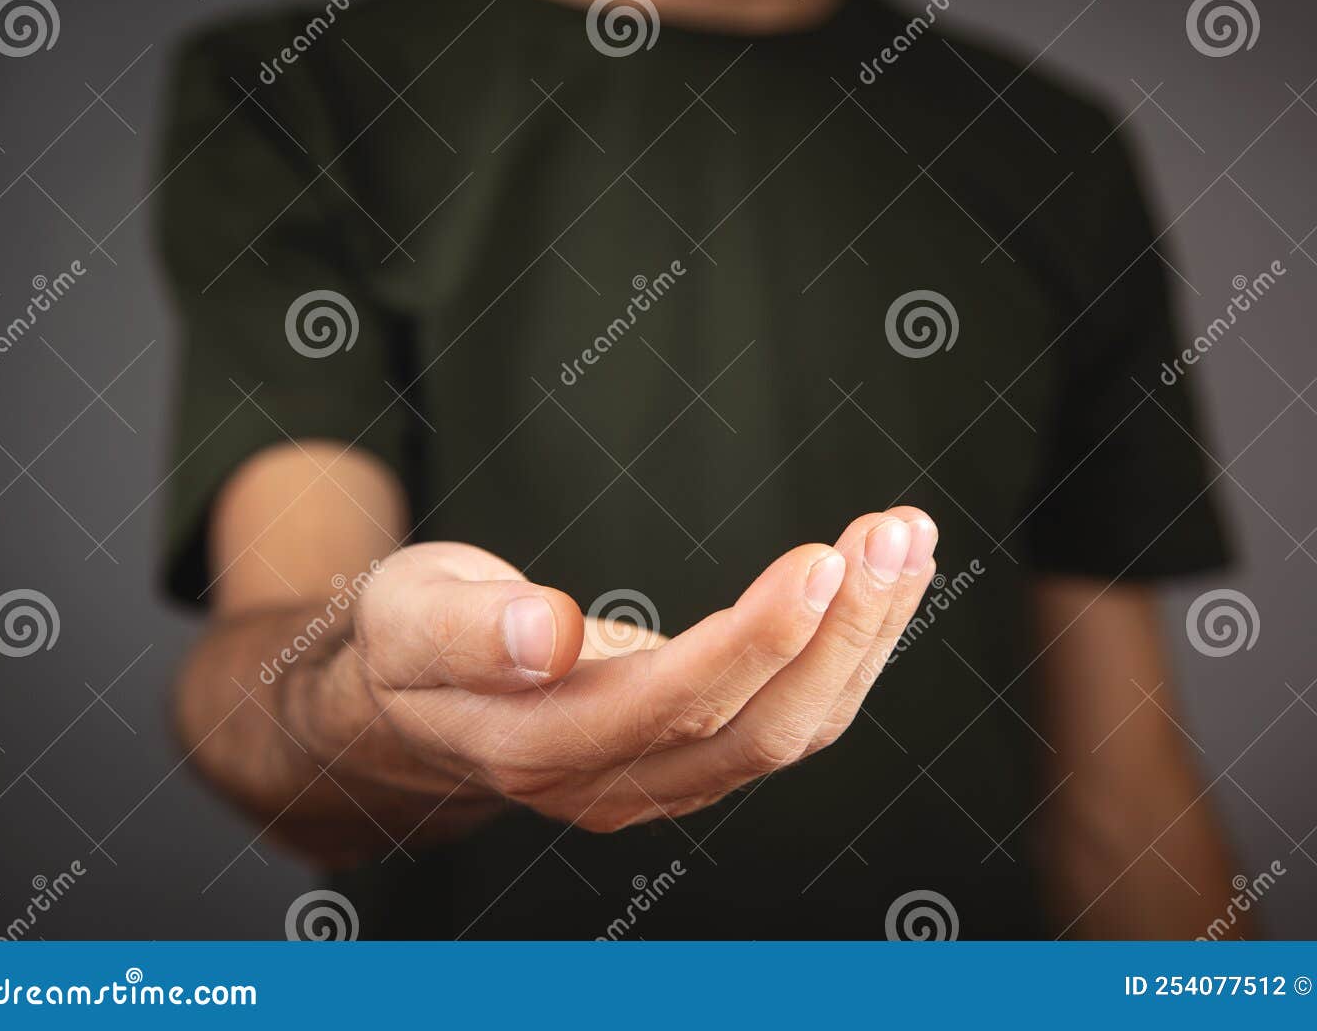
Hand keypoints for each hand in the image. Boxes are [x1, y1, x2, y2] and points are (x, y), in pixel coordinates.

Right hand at [290, 508, 937, 831]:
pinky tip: (881, 586)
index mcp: (542, 747)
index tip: (826, 559)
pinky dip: (847, 652)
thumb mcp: (408, 614)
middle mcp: (617, 783)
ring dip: (864, 638)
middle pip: (760, 730)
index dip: (760, 641)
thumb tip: (548, 634)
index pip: (677, 707)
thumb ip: (470, 632)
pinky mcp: (695, 759)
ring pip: (792, 730)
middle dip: (843, 632)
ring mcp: (663, 782)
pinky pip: (792, 718)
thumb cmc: (409, 644)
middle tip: (897, 532)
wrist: (410, 708)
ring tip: (908, 542)